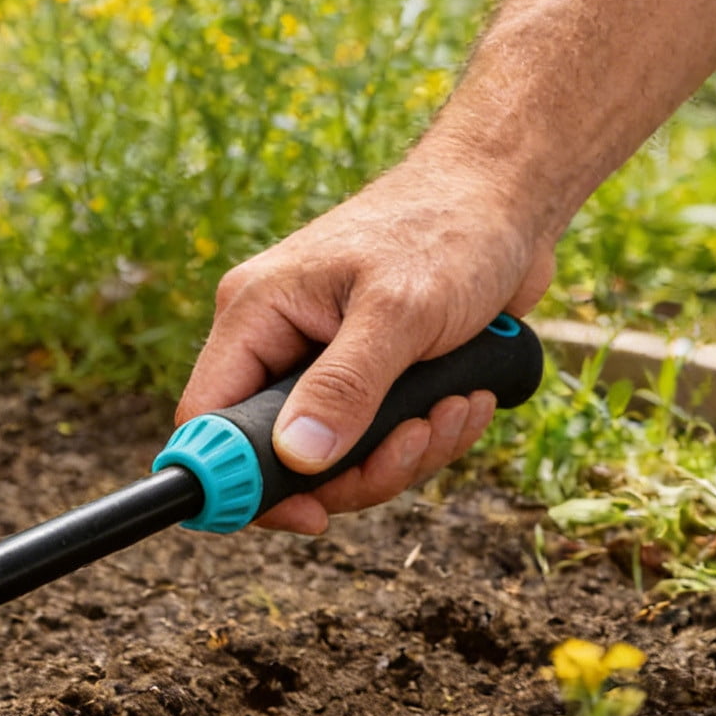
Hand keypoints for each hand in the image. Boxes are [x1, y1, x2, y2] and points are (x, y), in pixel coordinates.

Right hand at [176, 161, 556, 534]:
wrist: (507, 200)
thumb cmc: (449, 231)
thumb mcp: (399, 311)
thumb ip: (345, 386)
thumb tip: (297, 458)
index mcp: (255, 315)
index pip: (208, 417)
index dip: (240, 478)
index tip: (306, 514)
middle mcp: (277, 344)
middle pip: (280, 456)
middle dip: (355, 470)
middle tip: (411, 444)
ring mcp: (321, 365)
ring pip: (336, 460)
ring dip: (404, 454)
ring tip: (457, 407)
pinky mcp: (367, 381)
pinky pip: (378, 443)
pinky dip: (427, 437)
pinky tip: (467, 398)